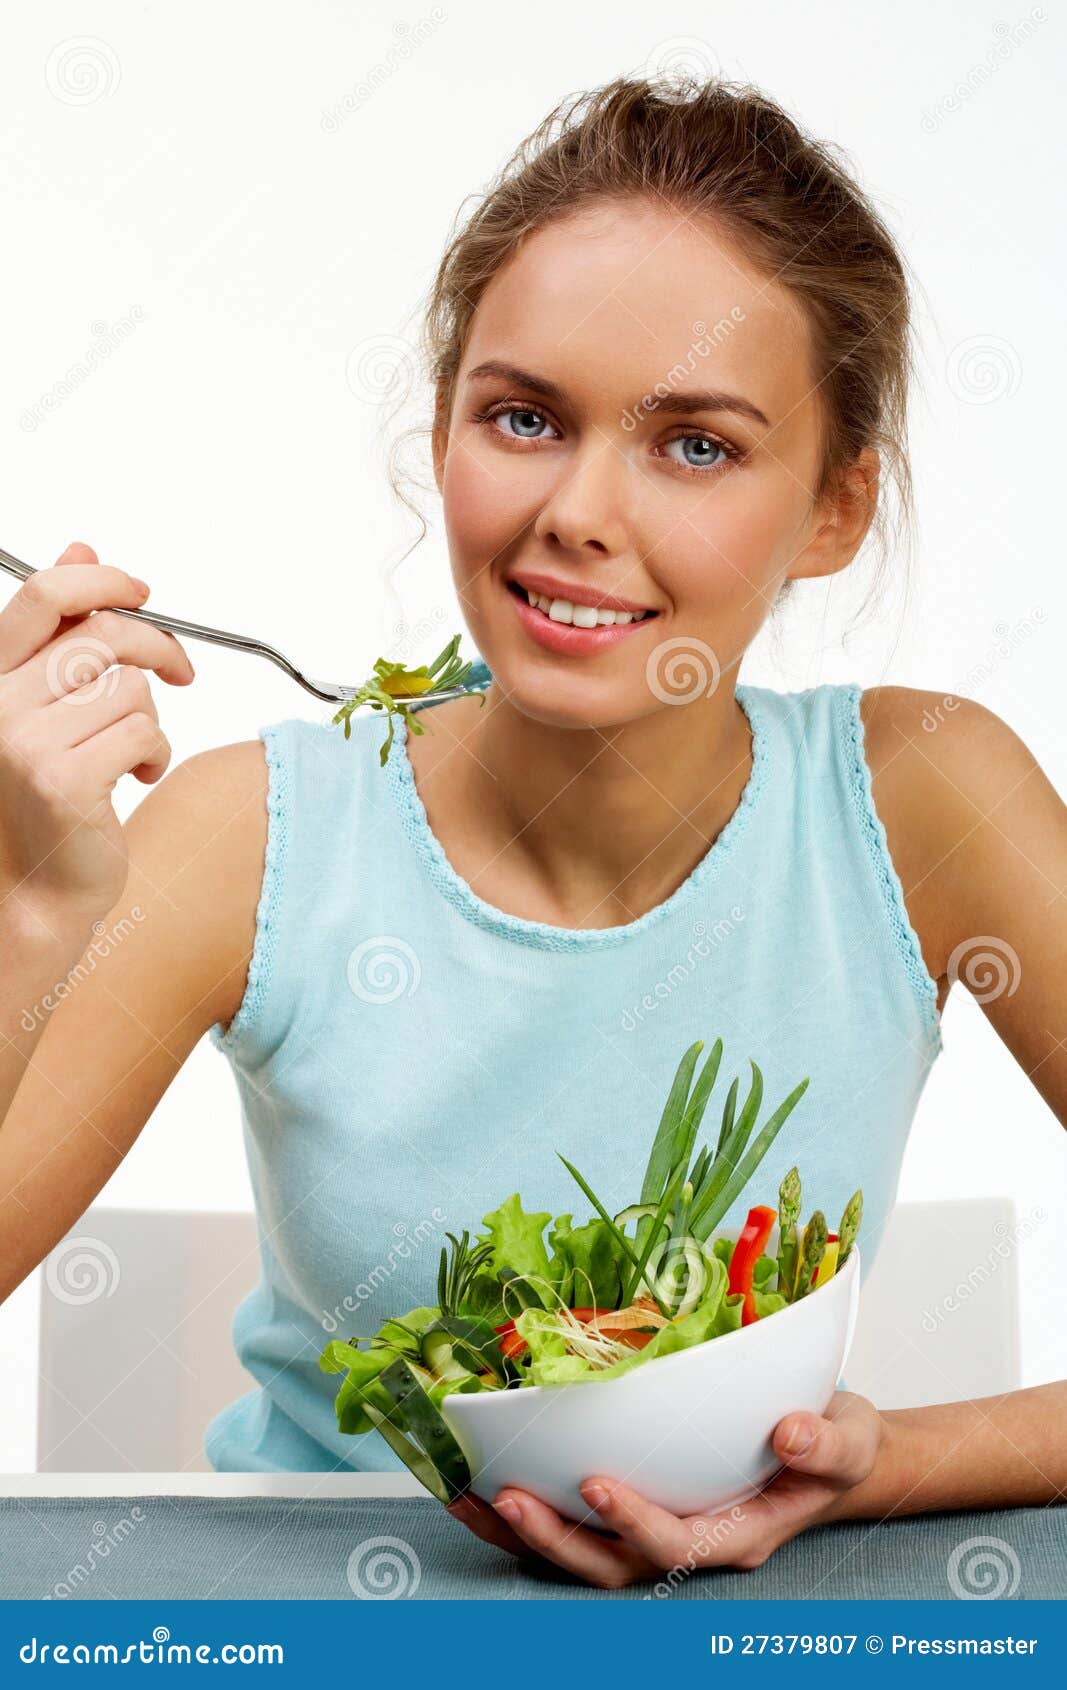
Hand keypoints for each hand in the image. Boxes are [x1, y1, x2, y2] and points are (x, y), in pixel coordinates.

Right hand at [0, 541, 193, 930]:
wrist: (37, 891)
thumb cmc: (46, 798)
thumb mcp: (46, 703)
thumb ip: (59, 631)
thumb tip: (81, 547)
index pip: (44, 596)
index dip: (102, 579)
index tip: (142, 591)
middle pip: (103, 635)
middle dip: (158, 649)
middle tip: (179, 672)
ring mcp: (26, 744)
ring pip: (131, 688)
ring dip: (150, 718)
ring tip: (131, 752)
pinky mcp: (63, 781)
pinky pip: (143, 733)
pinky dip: (156, 754)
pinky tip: (135, 778)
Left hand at [446, 1391, 884, 1588]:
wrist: (828, 1449)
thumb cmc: (835, 1444)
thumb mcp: (850, 1441)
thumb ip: (826, 1444)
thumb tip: (792, 1434)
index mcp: (737, 1532)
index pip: (678, 1544)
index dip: (635, 1522)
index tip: (596, 1483)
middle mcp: (690, 1539)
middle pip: (613, 1565)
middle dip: (556, 1539)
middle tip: (507, 1498)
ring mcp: (660, 1528)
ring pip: (583, 1554)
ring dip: (524, 1533)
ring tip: (470, 1497)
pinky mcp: (638, 1508)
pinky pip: (576, 1524)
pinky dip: (528, 1511)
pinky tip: (483, 1480)